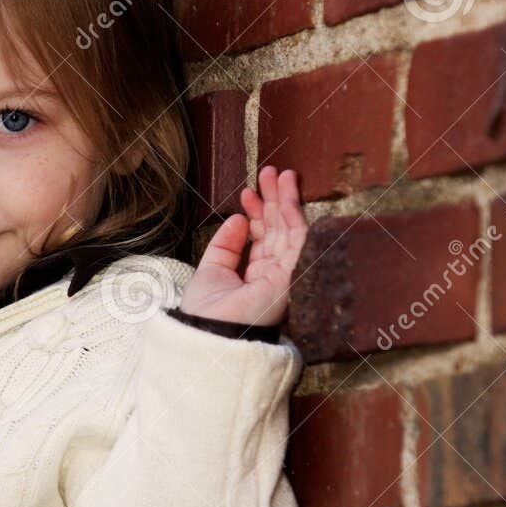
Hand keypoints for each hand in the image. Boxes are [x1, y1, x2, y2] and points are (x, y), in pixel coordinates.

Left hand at [178, 165, 306, 329]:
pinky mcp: (293, 275)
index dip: (256, 213)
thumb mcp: (211, 270)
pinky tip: (285, 195)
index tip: (246, 193)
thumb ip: (226, 244)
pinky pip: (299, 240)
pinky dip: (293, 215)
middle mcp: (272, 276)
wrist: (210, 334)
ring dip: (286, 200)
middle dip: (274, 200)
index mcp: (253, 277)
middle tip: (269, 172)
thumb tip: (238, 218)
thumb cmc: (207, 312)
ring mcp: (284, 276)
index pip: (261, 239)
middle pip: (277, 231)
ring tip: (280, 173)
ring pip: (290, 230)